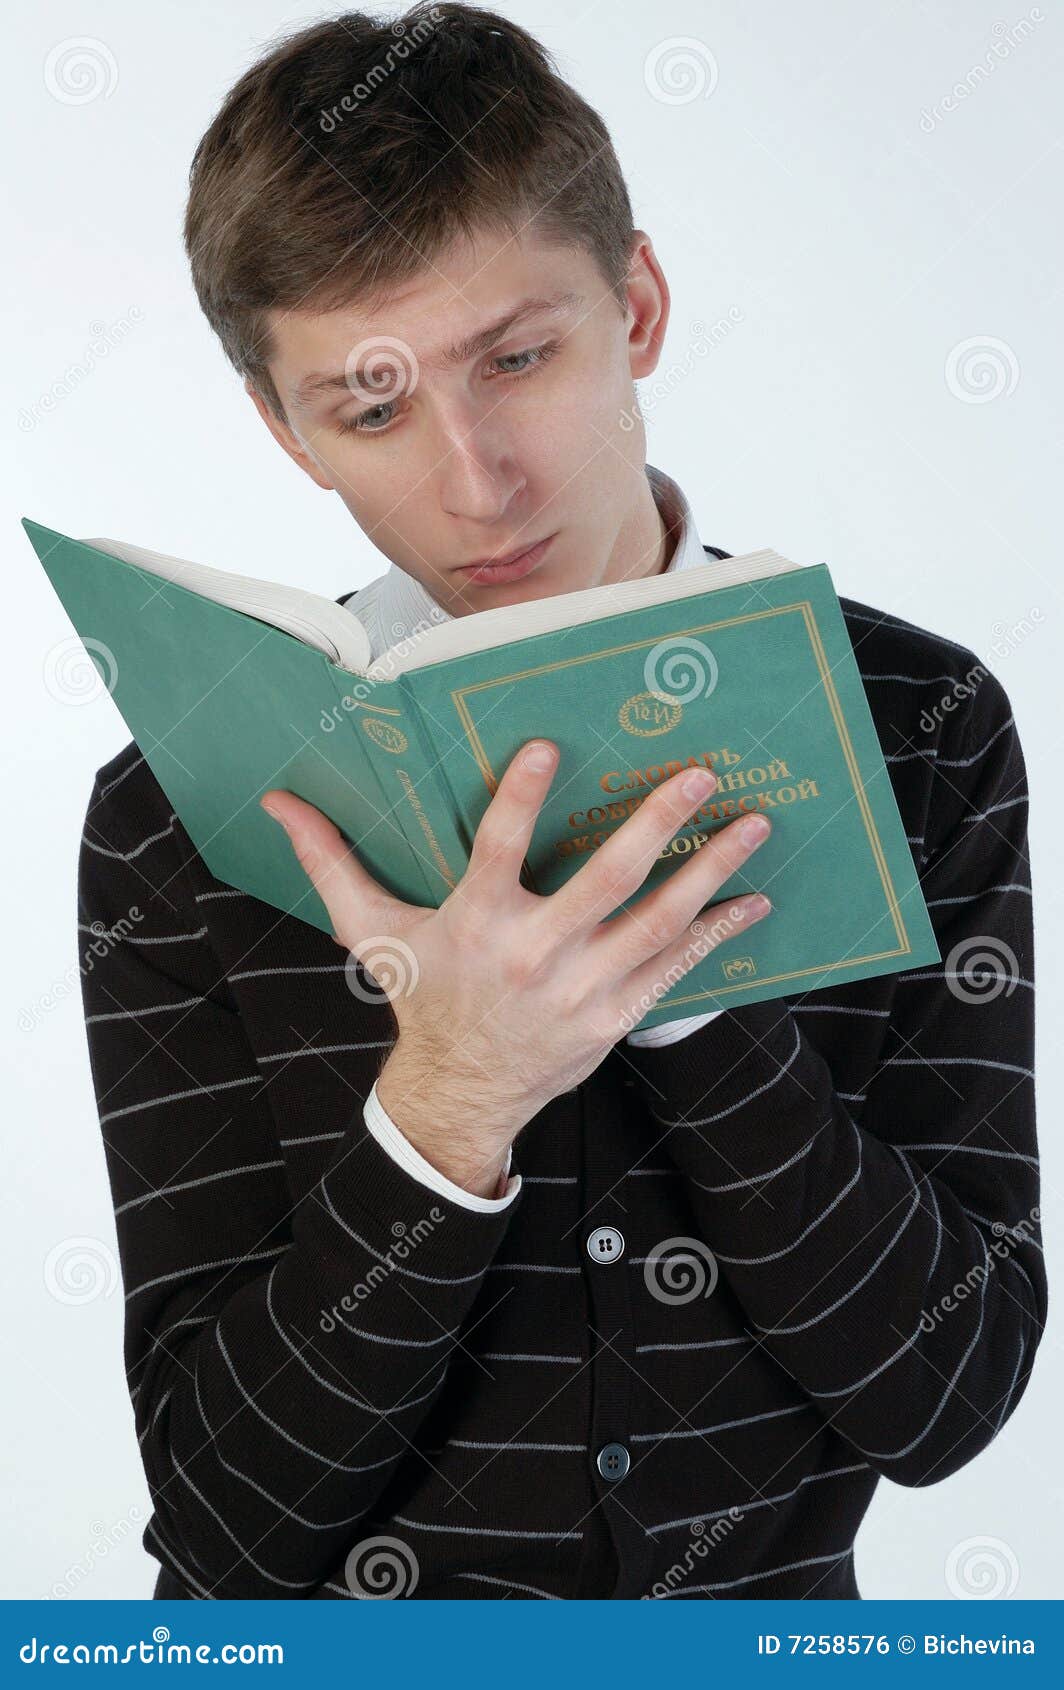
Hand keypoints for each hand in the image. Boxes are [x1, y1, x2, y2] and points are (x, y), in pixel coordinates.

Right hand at [260, 741, 771, 1195]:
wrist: (460, 1092)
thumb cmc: (422, 996)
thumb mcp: (371, 930)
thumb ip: (329, 862)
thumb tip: (278, 803)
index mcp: (476, 923)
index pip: (497, 849)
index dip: (520, 797)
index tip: (548, 746)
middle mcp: (535, 954)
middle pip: (605, 881)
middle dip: (656, 825)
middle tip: (698, 774)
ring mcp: (583, 988)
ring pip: (657, 921)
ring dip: (709, 872)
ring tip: (751, 825)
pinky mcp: (616, 1014)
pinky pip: (675, 969)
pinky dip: (717, 934)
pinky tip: (753, 900)